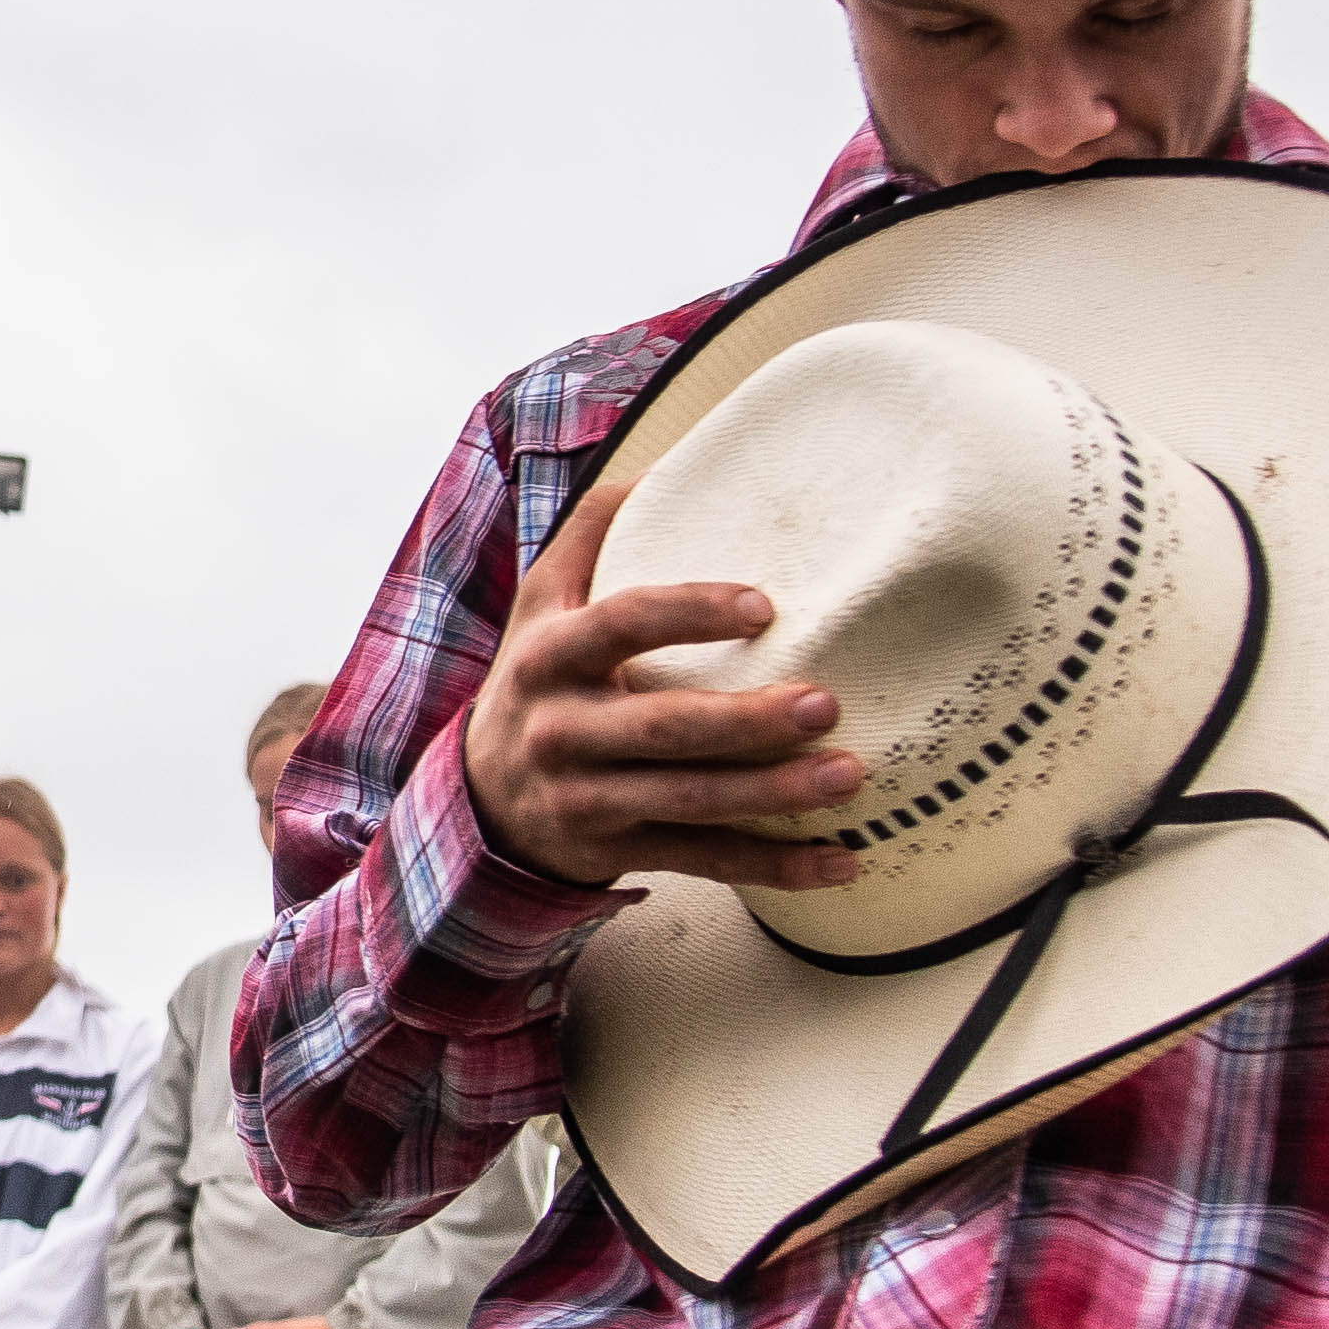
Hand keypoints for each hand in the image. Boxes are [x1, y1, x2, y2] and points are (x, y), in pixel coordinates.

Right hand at [460, 477, 872, 893]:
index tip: (763, 605)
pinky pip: (703, 861)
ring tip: (848, 776)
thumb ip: (590, 533)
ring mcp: (587, 798)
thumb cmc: (539, 679)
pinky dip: (775, 866)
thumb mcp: (541, 603)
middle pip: (664, 726)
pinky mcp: (617, 851)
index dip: (689, 612)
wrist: (480, 799)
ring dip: (774, 795)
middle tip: (826, 703)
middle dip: (747, 721)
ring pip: (689, 801)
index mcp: (551, 654)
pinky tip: (841, 860)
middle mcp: (562, 728)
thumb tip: (664, 462)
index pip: (620, 625)